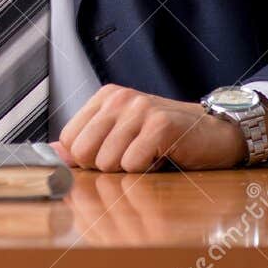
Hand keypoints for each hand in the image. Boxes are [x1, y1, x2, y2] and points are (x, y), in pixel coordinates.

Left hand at [52, 84, 267, 172]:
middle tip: (130, 159)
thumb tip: (52, 155)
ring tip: (147, 156)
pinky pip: (132, 163)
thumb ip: (86, 143)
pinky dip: (145, 170)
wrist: (214, 133)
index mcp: (105, 97)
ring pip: (107, 161)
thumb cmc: (165, 138)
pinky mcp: (161, 124)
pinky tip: (161, 156)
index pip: (68, 140)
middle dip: (105, 167)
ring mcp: (140, 108)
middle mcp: (120, 98)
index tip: (108, 158)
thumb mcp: (122, 136)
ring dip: (129, 170)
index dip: (85, 160)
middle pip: (83, 152)